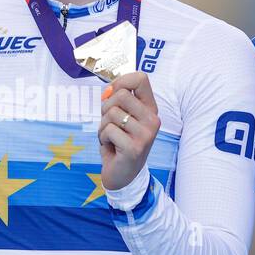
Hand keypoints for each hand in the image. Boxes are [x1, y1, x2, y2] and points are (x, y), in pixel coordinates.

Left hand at [97, 71, 159, 189]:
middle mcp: (152, 120)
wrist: (123, 175)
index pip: (141, 79)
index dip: (121, 82)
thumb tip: (107, 90)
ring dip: (103, 126)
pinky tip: (111, 148)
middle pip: (122, 94)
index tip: (112, 94)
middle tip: (109, 124)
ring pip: (112, 113)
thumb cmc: (119, 142)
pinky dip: (103, 138)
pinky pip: (108, 130)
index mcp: (150, 108)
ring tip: (111, 138)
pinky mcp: (134, 148)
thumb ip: (116, 100)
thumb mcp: (120, 117)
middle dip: (106, 107)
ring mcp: (145, 134)